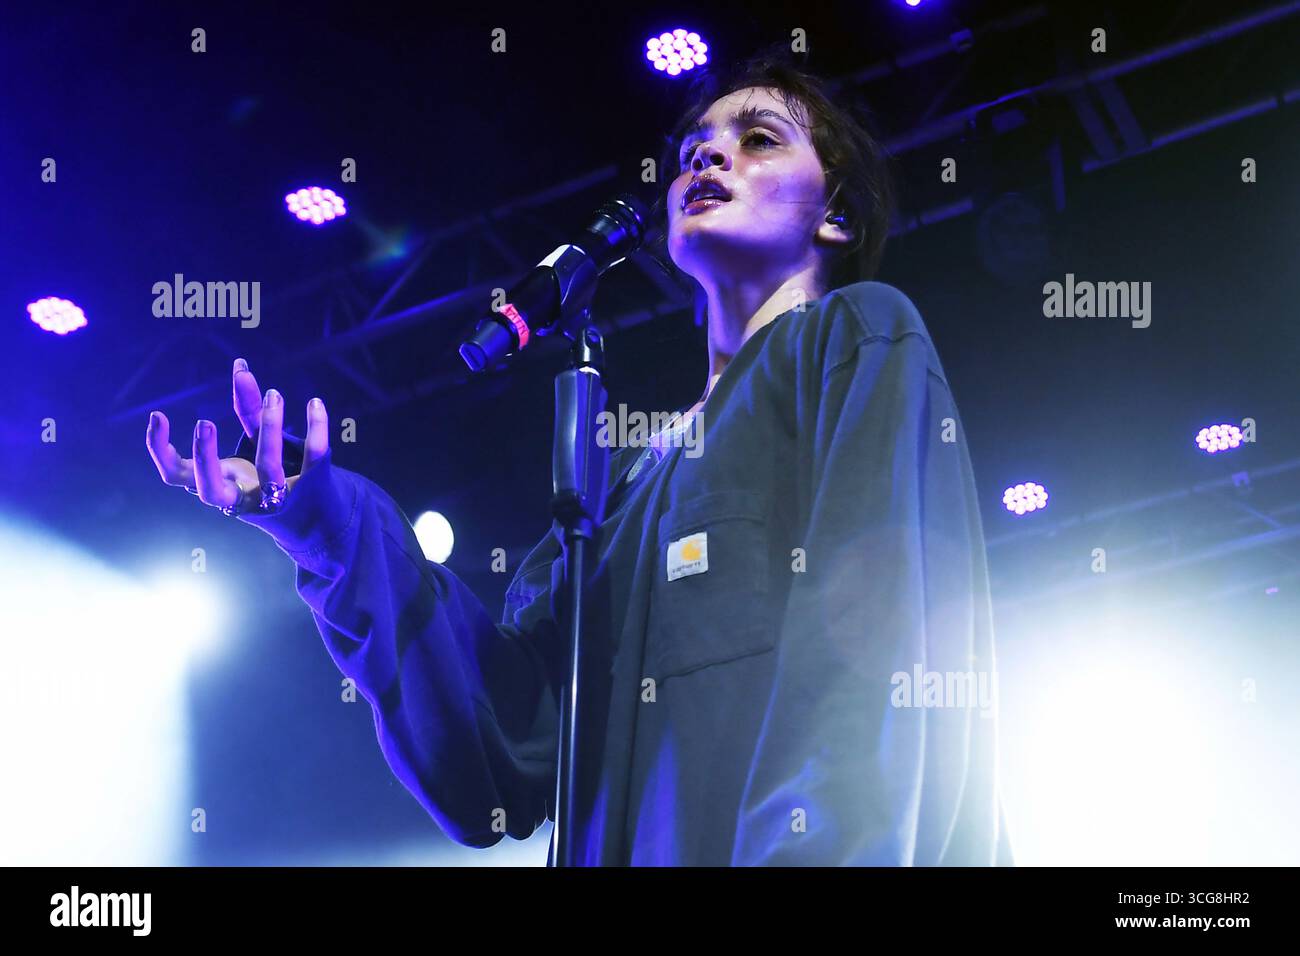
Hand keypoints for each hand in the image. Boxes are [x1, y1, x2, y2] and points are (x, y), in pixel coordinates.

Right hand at [146, 357, 329, 514]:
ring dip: (269, 429)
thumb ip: (246, 409)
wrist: (319, 519)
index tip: (159, 415)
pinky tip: (315, 403)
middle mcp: (243, 495)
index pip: (176, 476)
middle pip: (210, 490)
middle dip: (204, 457)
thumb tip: (240, 365)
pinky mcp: (312, 487)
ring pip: (268, 469)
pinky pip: (314, 458)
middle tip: (204, 422)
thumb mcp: (253, 447)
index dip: (160, 450)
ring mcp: (277, 496)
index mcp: (221, 484)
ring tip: (273, 394)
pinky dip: (316, 430)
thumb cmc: (272, 479)